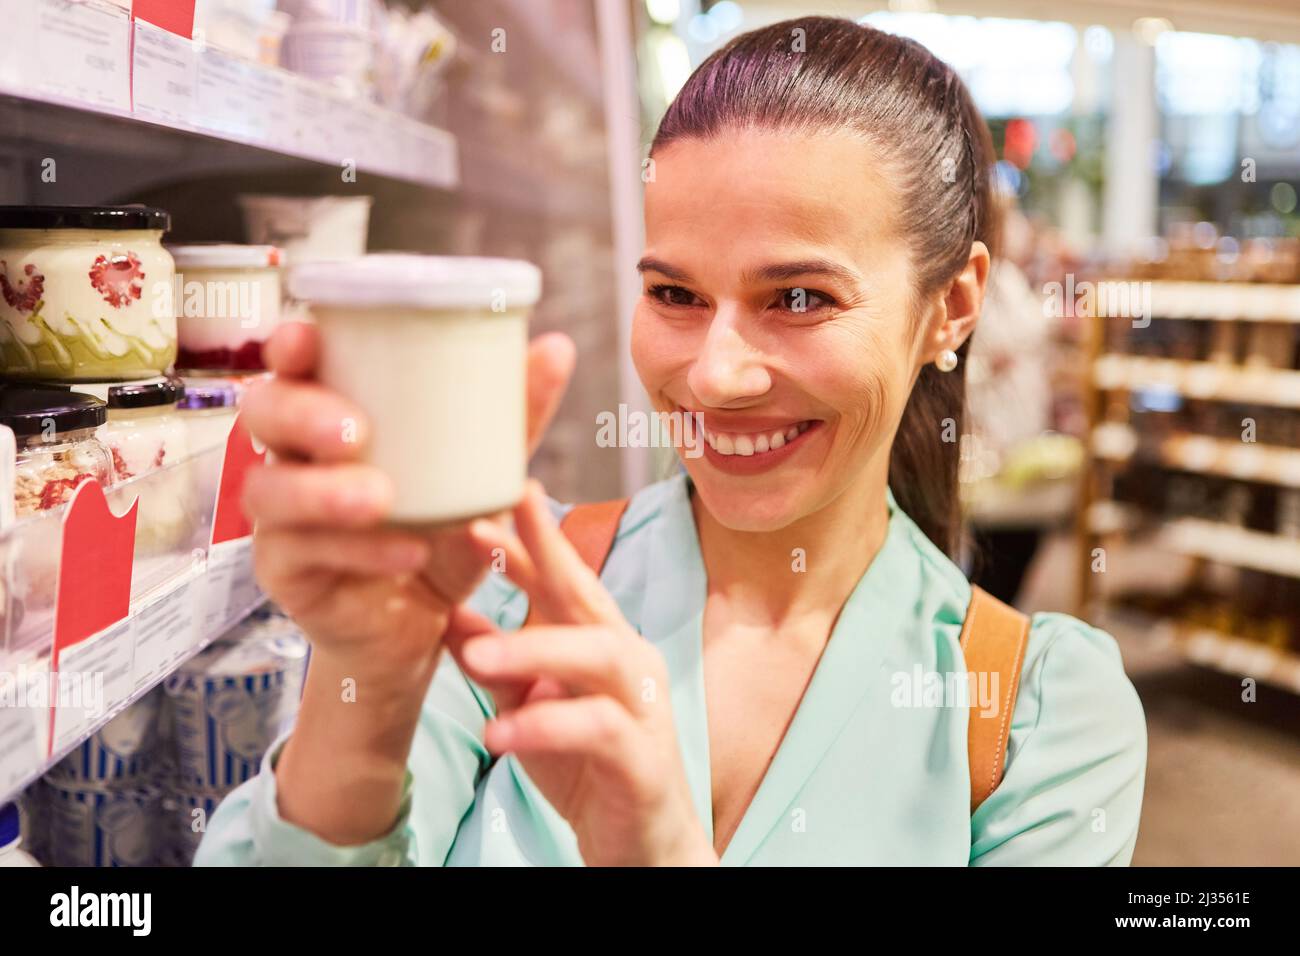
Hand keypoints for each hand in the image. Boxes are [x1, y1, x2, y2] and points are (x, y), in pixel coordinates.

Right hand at [242, 322, 575, 687]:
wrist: (426, 624)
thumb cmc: (442, 533)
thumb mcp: (483, 475)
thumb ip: (514, 417)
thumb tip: (558, 349)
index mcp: (331, 415)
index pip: (292, 365)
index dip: (289, 345)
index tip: (306, 338)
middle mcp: (296, 456)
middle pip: (263, 414)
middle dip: (300, 414)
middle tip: (356, 432)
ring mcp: (281, 517)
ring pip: (269, 489)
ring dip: (323, 491)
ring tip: (381, 499)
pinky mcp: (285, 572)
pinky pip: (301, 554)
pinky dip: (358, 552)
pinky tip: (406, 552)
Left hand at [444, 481, 716, 866]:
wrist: (642, 848)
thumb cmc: (588, 768)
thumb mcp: (526, 708)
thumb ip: (495, 662)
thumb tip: (444, 610)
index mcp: (601, 642)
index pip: (564, 578)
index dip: (530, 536)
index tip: (488, 494)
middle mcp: (628, 661)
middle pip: (586, 597)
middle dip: (540, 555)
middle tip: (482, 527)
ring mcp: (642, 707)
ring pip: (596, 656)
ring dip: (533, 648)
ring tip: (474, 654)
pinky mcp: (643, 760)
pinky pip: (597, 730)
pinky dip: (546, 727)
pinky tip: (499, 734)